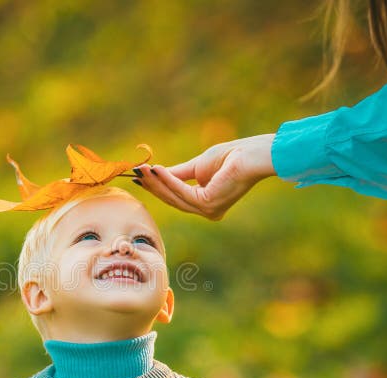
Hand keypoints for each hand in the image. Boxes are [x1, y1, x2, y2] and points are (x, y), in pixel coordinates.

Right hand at [133, 134, 276, 220]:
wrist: (251, 156)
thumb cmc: (231, 157)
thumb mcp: (197, 166)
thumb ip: (177, 174)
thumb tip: (156, 174)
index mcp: (206, 204)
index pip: (177, 197)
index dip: (157, 187)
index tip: (139, 176)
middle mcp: (207, 211)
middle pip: (172, 199)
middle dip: (153, 186)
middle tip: (135, 173)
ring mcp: (207, 211)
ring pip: (174, 197)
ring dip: (156, 183)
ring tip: (141, 170)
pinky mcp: (207, 205)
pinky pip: (181, 191)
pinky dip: (167, 180)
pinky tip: (156, 170)